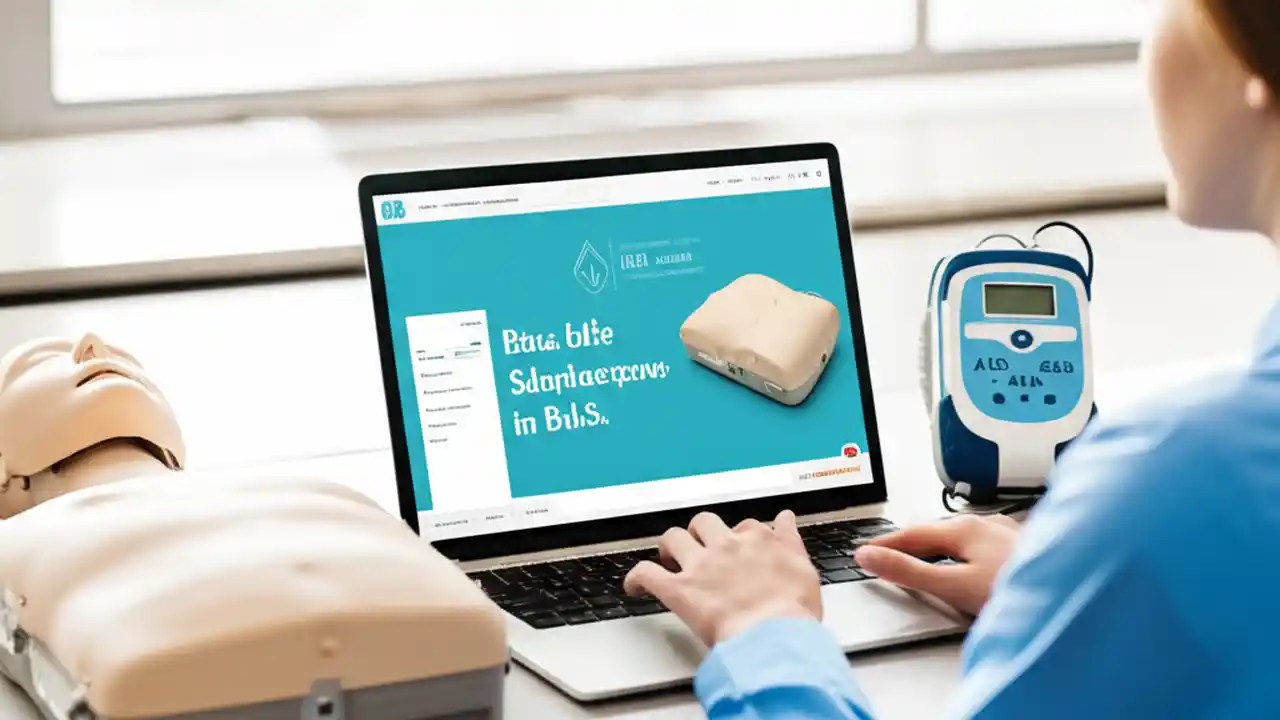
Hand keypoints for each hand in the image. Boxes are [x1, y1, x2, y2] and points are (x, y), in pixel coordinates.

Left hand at [623, 510, 820, 645]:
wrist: (773, 638)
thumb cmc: (792, 613)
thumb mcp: (805, 571)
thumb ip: (791, 541)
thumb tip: (786, 520)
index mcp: (757, 542)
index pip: (745, 526)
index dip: (739, 535)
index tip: (737, 543)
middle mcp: (726, 547)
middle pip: (704, 522)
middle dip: (699, 532)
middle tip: (699, 546)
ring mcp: (701, 566)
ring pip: (674, 538)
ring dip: (669, 546)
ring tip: (669, 557)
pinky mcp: (679, 589)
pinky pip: (647, 574)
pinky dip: (636, 577)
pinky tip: (634, 585)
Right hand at [854, 515, 1019, 615]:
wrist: (1078, 590)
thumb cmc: (1020, 587)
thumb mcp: (953, 585)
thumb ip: (909, 571)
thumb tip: (870, 557)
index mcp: (964, 528)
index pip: (911, 534)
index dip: (884, 544)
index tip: (864, 551)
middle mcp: (986, 524)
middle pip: (936, 532)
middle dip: (910, 541)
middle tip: (887, 552)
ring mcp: (1007, 534)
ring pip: (962, 537)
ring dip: (938, 545)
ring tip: (921, 554)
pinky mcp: (1023, 549)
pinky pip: (982, 545)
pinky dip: (964, 552)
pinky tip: (971, 560)